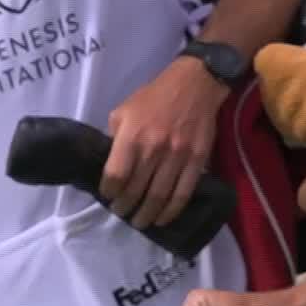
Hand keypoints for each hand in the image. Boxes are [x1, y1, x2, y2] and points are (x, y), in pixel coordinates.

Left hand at [102, 56, 228, 229]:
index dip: (109, 192)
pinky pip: (183, 192)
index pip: (115, 176)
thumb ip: (116, 136)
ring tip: (140, 222)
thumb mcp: (124, 109)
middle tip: (122, 214)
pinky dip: (172, 210)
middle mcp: (153, 149)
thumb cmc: (155, 96)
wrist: (195, 84)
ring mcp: (178, 156)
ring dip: (147, 215)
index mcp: (132, 136)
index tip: (109, 197)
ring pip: (159, 196)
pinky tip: (163, 218)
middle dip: (125, 207)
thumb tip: (111, 161)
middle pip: (136, 190)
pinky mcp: (197, 160)